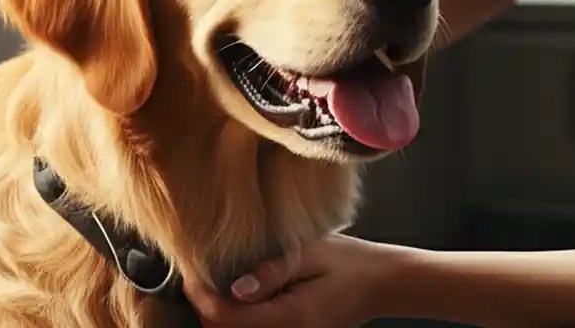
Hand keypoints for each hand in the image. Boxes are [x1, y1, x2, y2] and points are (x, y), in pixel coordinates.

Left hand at [185, 232, 404, 327]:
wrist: (383, 283)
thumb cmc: (352, 263)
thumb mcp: (313, 254)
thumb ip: (273, 271)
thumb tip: (235, 288)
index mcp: (293, 316)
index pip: (229, 318)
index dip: (201, 298)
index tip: (190, 273)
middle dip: (205, 307)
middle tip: (198, 275)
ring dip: (219, 315)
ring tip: (213, 284)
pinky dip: (238, 319)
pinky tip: (238, 297)